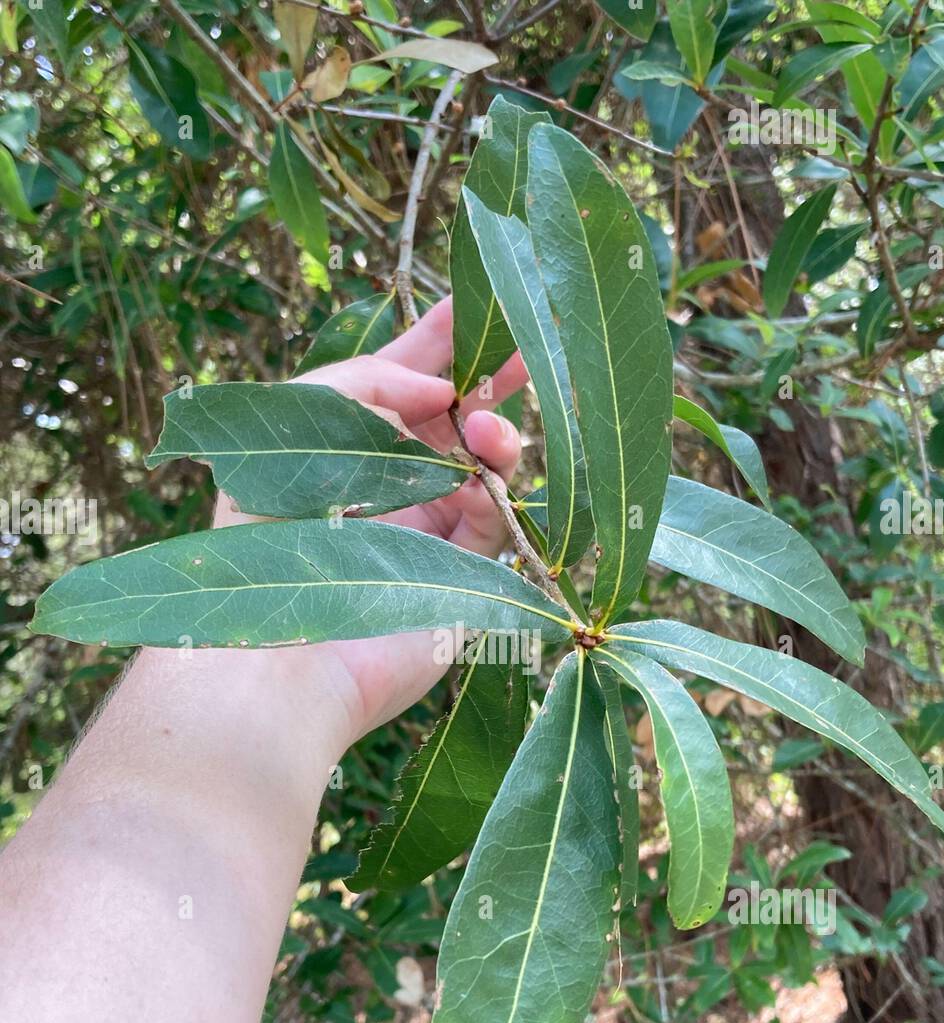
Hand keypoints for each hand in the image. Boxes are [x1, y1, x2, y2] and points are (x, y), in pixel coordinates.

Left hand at [213, 297, 526, 735]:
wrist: (286, 655)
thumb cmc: (271, 532)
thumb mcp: (296, 417)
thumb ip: (365, 377)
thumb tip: (441, 388)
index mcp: (342, 449)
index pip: (400, 383)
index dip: (437, 342)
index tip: (476, 299)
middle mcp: (388, 486)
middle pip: (453, 420)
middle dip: (488, 377)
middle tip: (525, 340)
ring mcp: (427, 531)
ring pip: (484, 466)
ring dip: (495, 434)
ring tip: (489, 428)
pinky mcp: (460, 576)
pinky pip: (496, 517)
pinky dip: (496, 485)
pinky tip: (488, 467)